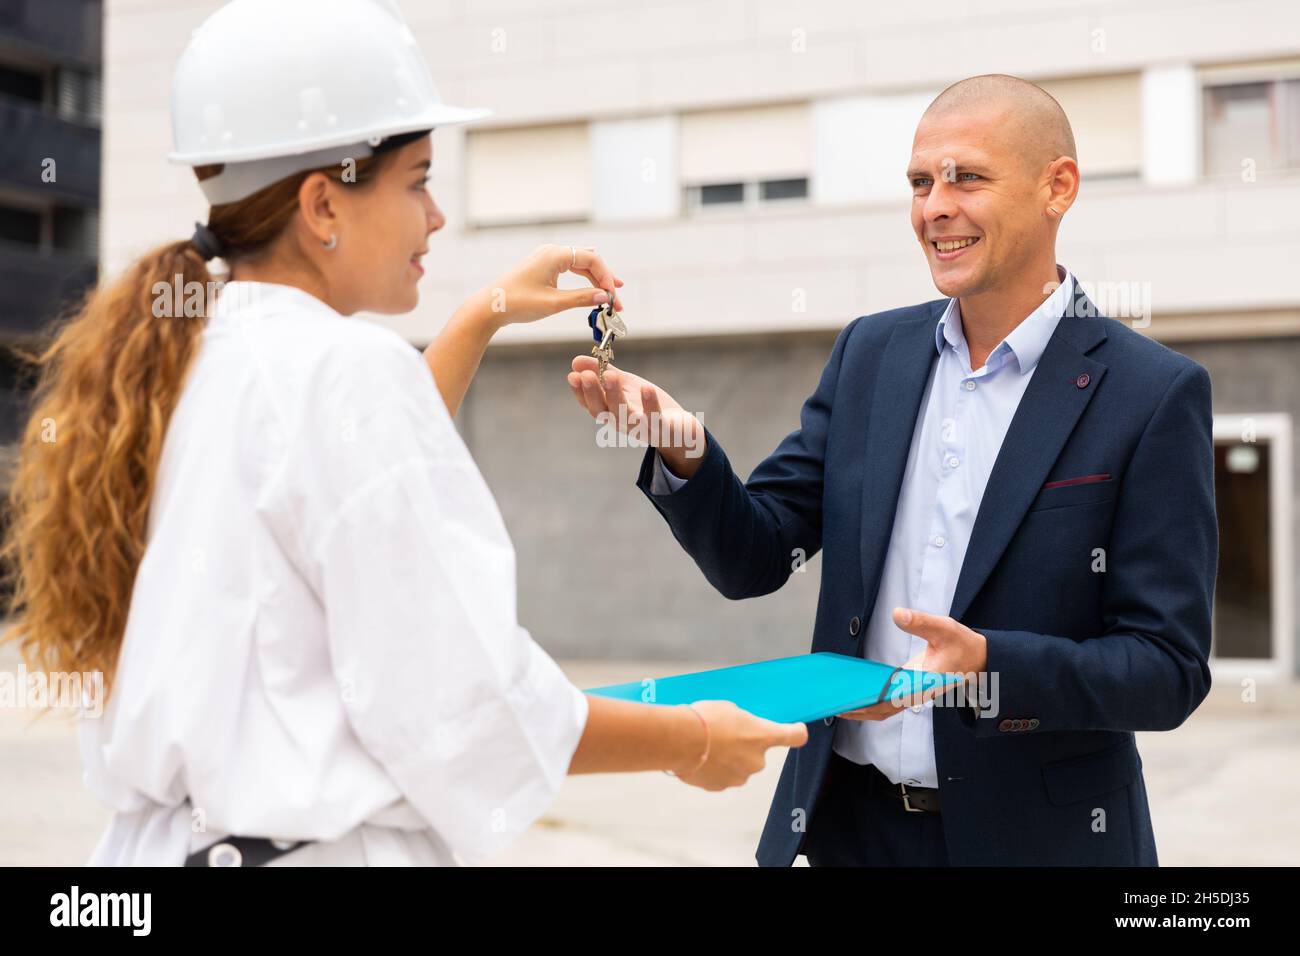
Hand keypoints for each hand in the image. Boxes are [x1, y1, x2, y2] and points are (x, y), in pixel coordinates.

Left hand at [474, 244, 623, 328]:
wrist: (491, 306)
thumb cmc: (518, 302)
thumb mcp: (553, 303)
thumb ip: (581, 298)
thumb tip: (603, 296)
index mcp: (554, 254)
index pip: (591, 259)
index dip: (606, 277)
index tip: (612, 296)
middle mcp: (552, 252)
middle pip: (588, 260)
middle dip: (604, 279)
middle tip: (615, 300)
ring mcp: (547, 258)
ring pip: (581, 264)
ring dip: (595, 280)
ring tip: (609, 295)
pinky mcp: (544, 267)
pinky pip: (570, 268)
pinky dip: (583, 280)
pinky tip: (592, 290)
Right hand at [566, 356, 705, 476]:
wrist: (678, 430)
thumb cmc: (647, 406)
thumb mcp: (624, 385)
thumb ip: (603, 372)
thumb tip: (576, 361)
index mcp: (610, 412)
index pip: (590, 404)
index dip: (580, 391)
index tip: (572, 375)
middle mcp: (621, 423)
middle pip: (602, 411)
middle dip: (592, 393)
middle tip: (586, 375)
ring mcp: (640, 428)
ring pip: (624, 415)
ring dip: (615, 396)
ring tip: (609, 375)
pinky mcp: (661, 429)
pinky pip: (654, 418)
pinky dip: (650, 404)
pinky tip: (646, 388)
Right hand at [673, 700, 807, 791]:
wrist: (679, 741)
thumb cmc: (705, 719)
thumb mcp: (728, 709)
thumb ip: (741, 722)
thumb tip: (738, 729)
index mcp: (763, 736)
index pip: (794, 736)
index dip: (796, 732)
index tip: (797, 729)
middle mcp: (757, 761)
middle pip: (757, 754)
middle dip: (743, 746)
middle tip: (723, 734)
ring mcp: (739, 777)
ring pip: (738, 767)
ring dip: (727, 758)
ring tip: (705, 745)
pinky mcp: (720, 787)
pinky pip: (721, 776)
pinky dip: (713, 769)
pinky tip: (698, 757)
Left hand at [835, 607, 986, 720]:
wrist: (979, 659)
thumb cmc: (961, 644)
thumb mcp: (945, 628)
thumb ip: (921, 622)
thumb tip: (897, 614)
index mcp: (924, 683)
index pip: (893, 699)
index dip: (871, 703)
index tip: (850, 703)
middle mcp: (916, 693)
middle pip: (882, 709)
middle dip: (858, 709)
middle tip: (831, 704)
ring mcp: (911, 694)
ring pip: (882, 709)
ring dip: (861, 709)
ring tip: (834, 702)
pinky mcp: (908, 690)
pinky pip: (885, 701)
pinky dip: (869, 702)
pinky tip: (851, 693)